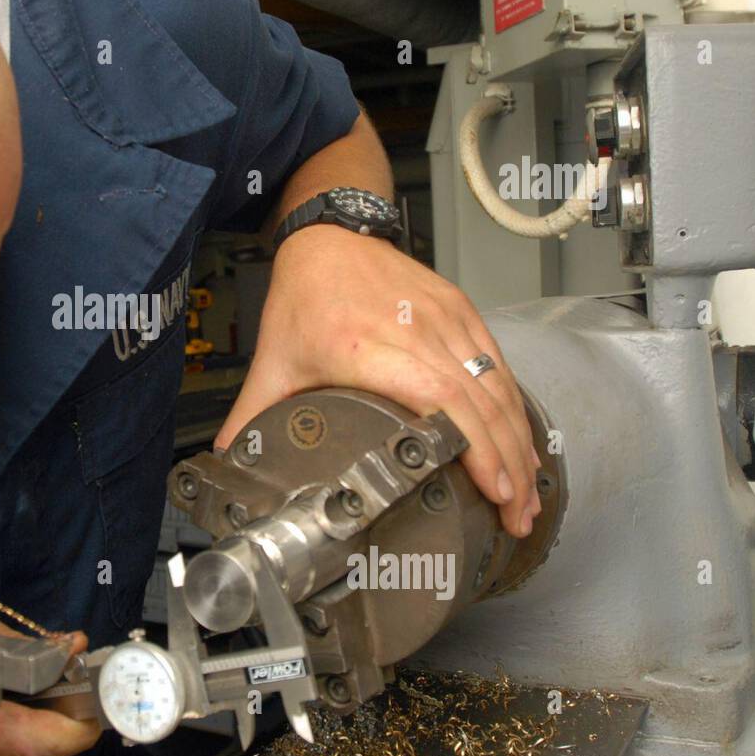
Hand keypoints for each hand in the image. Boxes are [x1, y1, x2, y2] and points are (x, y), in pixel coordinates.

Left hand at [216, 225, 541, 537]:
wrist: (327, 237)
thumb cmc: (302, 299)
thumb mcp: (273, 362)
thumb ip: (252, 416)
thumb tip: (229, 462)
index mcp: (364, 347)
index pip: (439, 398)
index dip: (474, 445)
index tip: (493, 489)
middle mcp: (414, 331)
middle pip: (479, 404)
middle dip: (508, 465)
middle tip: (516, 518)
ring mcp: (444, 318)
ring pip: (497, 388)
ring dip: (519, 445)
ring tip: (525, 497)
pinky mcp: (462, 311)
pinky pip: (498, 365)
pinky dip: (514, 410)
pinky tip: (521, 446)